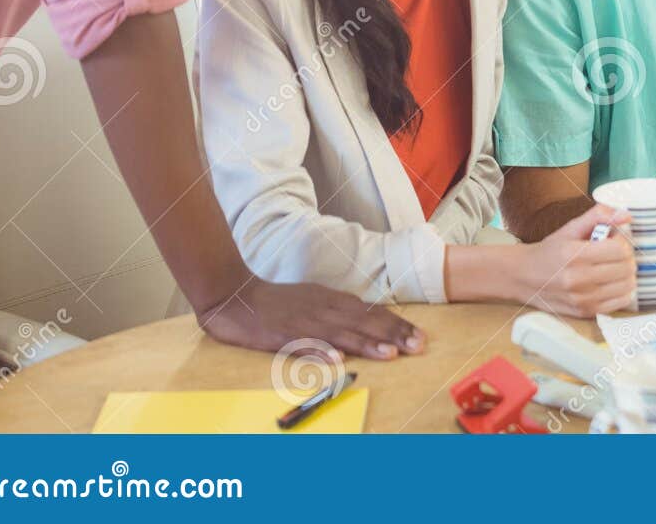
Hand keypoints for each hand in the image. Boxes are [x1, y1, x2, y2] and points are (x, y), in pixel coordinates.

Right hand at [196, 276, 424, 360]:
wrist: (235, 296)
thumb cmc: (277, 302)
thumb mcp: (315, 301)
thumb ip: (340, 313)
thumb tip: (369, 324)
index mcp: (333, 301)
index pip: (371, 313)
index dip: (396, 324)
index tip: (419, 336)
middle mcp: (323, 309)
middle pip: (363, 321)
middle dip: (393, 334)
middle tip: (419, 346)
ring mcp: (303, 321)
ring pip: (341, 333)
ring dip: (367, 343)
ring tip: (391, 353)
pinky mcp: (282, 334)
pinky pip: (304, 344)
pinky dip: (321, 351)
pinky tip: (337, 359)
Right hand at [514, 203, 635, 317]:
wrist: (523, 278)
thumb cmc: (549, 251)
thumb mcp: (569, 228)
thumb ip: (598, 216)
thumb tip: (626, 215)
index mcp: (574, 255)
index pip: (619, 249)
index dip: (623, 240)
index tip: (614, 238)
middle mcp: (578, 279)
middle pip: (626, 267)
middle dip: (627, 256)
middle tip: (615, 251)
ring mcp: (582, 299)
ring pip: (627, 286)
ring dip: (627, 273)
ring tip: (614, 266)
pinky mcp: (586, 312)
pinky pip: (620, 302)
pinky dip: (622, 290)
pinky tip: (612, 281)